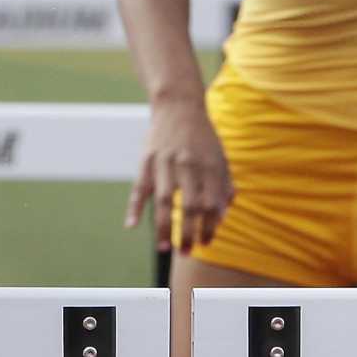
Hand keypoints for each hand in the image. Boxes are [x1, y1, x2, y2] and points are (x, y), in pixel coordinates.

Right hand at [124, 91, 232, 252]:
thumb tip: (224, 213)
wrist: (178, 105)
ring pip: (163, 200)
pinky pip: (139, 187)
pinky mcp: (146, 160)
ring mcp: (165, 162)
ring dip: (163, 226)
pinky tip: (131, 225)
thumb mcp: (220, 156)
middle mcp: (188, 165)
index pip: (211, 203)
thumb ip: (224, 184)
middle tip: (186, 251)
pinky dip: (134, 207)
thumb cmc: (201, 136)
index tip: (206, 242)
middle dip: (188, 232)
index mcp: (210, 166)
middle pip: (189, 205)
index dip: (210, 226)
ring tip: (164, 248)